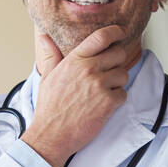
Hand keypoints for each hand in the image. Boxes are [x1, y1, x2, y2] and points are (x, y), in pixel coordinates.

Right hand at [21, 25, 131, 166]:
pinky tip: (103, 105)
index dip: (115, 32)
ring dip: (117, 83)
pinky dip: (117, 100)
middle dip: (117, 62)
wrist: (52, 134)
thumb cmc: (50, 107)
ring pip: (123, 74)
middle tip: (108, 72)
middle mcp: (88, 69)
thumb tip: (44, 37)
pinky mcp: (108, 102)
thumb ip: (51, 55)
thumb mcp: (47, 77)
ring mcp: (99, 85)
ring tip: (102, 92)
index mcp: (74, 60)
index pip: (101, 37)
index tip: (120, 33)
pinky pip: (123, 94)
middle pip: (118, 54)